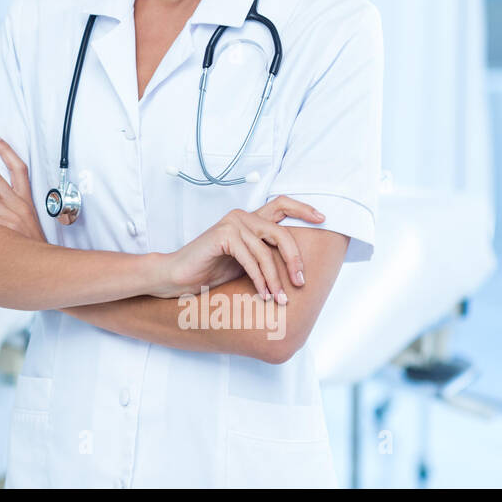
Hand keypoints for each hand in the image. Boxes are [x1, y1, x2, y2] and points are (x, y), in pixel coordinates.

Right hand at [160, 196, 326, 301]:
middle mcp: (242, 216)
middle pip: (281, 232)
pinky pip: (251, 258)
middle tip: (300, 283)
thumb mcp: (246, 263)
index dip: (304, 208)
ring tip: (279, 299)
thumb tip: (298, 269)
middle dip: (294, 259)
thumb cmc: (210, 271)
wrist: (177, 277)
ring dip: (275, 278)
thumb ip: (266, 256)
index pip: (281, 203)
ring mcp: (232, 223)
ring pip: (266, 251)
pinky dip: (259, 279)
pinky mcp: (223, 234)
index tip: (323, 219)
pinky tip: (263, 293)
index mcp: (249, 220)